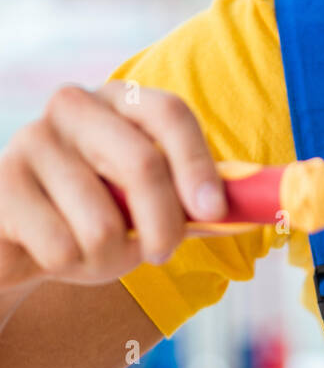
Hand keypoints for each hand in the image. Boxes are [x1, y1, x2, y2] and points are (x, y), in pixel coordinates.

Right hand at [0, 83, 225, 289]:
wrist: (16, 242)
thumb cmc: (92, 220)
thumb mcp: (149, 211)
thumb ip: (196, 208)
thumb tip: (257, 212)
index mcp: (120, 101)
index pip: (170, 114)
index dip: (197, 163)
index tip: (214, 211)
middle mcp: (74, 106)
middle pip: (141, 163)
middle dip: (164, 225)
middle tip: (163, 254)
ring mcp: (30, 141)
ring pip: (100, 223)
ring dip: (106, 258)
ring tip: (88, 251)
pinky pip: (59, 246)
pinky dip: (66, 266)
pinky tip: (48, 252)